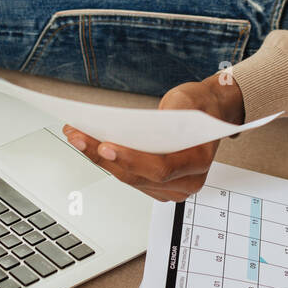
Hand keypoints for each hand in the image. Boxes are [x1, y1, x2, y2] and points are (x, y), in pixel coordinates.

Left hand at [62, 71, 244, 201]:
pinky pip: (129, 178)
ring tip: (77, 137)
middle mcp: (187, 182)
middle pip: (138, 176)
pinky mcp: (157, 188)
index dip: (131, 159)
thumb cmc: (198, 107)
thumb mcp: (185, 99)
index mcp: (199, 160)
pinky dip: (109, 162)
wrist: (210, 114)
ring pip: (129, 179)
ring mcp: (172, 189)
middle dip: (103, 157)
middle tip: (78, 137)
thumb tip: (131, 126)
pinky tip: (89, 145)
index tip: (105, 146)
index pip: (161, 168)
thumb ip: (164, 114)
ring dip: (100, 160)